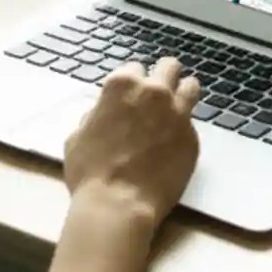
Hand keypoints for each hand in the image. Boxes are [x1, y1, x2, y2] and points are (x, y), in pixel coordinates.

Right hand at [63, 57, 201, 226]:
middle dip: (163, 77)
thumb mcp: (78, 135)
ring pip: (191, 86)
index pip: (134, 68)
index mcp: (122, 85)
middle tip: (158, 95)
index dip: (132, 83)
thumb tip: (104, 112)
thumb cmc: (91, 172)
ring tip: (176, 108)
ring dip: (183, 93)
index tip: (131, 96)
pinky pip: (192, 124)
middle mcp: (154, 92)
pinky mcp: (193, 137)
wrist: (118, 204)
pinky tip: (173, 144)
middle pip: (168, 67)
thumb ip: (96, 114)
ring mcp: (178, 113)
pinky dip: (183, 129)